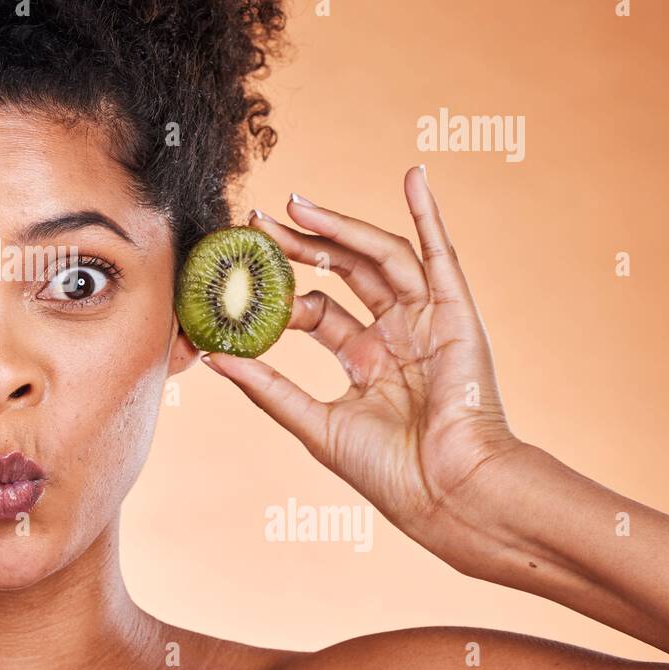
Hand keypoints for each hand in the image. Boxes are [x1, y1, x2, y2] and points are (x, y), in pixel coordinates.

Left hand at [201, 166, 523, 540]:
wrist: (448, 492)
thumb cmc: (389, 472)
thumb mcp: (314, 424)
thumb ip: (266, 387)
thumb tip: (212, 356)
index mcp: (365, 362)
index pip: (316, 309)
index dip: (278, 291)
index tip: (238, 273)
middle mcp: (396, 335)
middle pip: (343, 274)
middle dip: (300, 246)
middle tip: (258, 221)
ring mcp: (426, 321)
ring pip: (379, 258)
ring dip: (340, 227)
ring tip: (295, 203)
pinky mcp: (456, 314)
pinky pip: (441, 256)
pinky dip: (430, 214)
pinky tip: (414, 176)